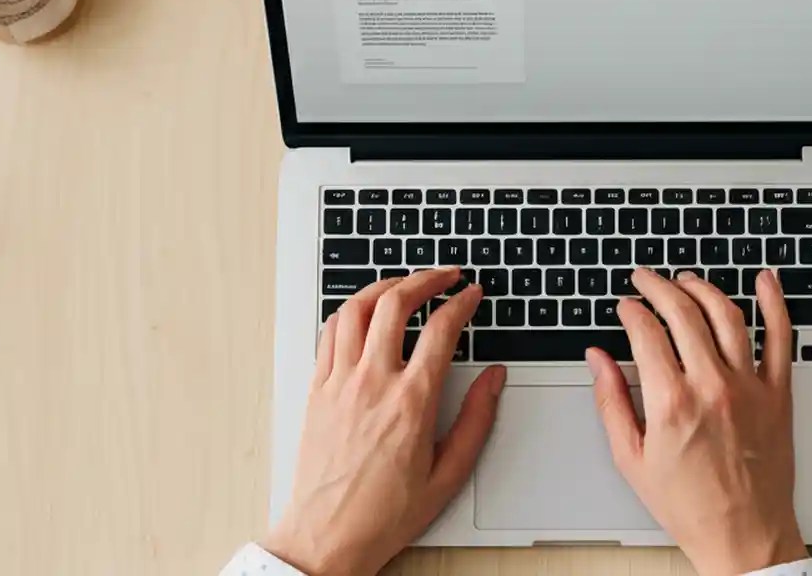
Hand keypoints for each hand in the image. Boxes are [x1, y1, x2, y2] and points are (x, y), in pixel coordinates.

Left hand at [263, 268, 505, 575]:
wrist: (327, 536)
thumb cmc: (385, 513)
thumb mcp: (449, 474)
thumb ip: (477, 419)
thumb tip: (494, 379)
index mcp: (412, 401)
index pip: (441, 329)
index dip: (461, 302)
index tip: (472, 294)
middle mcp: (373, 383)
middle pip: (396, 303)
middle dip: (426, 278)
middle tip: (444, 275)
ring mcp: (339, 382)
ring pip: (356, 309)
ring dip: (384, 286)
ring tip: (404, 283)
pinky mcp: (317, 389)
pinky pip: (330, 333)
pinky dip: (350, 311)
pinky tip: (364, 312)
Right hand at [587, 268, 806, 575]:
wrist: (744, 536)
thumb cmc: (689, 505)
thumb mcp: (632, 459)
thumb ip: (611, 402)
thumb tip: (597, 359)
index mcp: (671, 403)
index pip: (646, 333)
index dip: (631, 310)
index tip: (625, 305)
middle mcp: (712, 387)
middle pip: (683, 313)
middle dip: (658, 287)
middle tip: (646, 279)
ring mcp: (749, 387)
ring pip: (727, 315)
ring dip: (703, 288)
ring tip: (686, 280)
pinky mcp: (778, 394)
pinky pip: (781, 337)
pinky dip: (775, 303)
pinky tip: (765, 280)